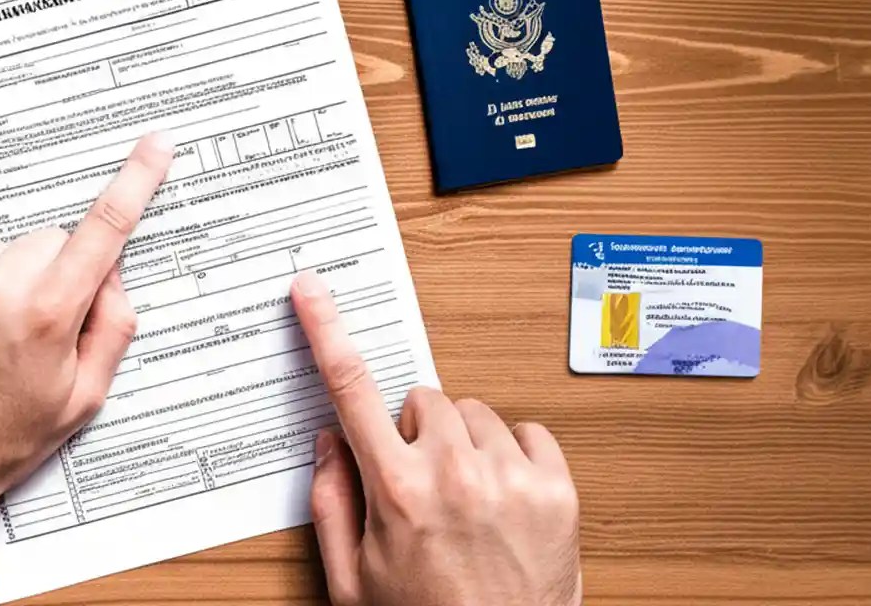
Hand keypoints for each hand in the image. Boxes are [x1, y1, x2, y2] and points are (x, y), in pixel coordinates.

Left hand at [0, 132, 173, 605]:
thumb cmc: (3, 438)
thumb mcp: (83, 397)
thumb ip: (113, 328)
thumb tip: (112, 276)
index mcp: (47, 316)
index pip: (102, 231)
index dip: (134, 183)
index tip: (152, 148)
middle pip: (48, 239)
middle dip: (55, 270)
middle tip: (37, 325)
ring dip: (3, 277)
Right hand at [291, 272, 581, 605]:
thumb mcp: (352, 580)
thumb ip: (331, 503)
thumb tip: (329, 441)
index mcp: (396, 491)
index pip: (351, 391)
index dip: (327, 332)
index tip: (313, 292)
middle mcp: (455, 473)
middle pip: (423, 399)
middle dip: (415, 431)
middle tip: (419, 481)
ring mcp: (511, 477)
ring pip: (474, 413)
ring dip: (464, 443)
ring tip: (465, 499)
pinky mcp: (557, 488)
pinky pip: (527, 431)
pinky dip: (512, 456)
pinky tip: (501, 496)